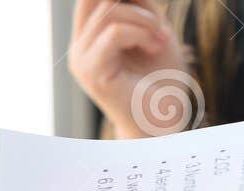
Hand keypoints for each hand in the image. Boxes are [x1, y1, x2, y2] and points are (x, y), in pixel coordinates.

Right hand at [69, 0, 192, 139]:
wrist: (163, 126)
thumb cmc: (162, 82)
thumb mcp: (152, 32)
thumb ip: (138, 6)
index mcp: (89, 39)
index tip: (150, 11)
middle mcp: (80, 48)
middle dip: (135, 4)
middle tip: (159, 25)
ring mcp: (82, 61)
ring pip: (107, 13)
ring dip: (143, 20)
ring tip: (161, 40)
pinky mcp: (92, 72)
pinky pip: (114, 33)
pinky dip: (141, 33)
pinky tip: (156, 47)